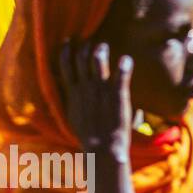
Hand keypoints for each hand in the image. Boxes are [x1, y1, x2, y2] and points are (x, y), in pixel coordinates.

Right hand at [59, 40, 132, 161]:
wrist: (102, 150)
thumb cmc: (89, 137)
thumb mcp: (74, 117)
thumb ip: (76, 102)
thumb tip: (76, 95)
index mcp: (73, 93)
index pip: (65, 66)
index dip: (66, 51)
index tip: (68, 42)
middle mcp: (85, 88)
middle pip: (80, 59)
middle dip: (83, 47)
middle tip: (88, 42)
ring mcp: (101, 90)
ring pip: (97, 61)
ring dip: (100, 51)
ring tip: (103, 47)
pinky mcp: (118, 95)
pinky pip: (121, 74)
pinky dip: (124, 65)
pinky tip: (127, 60)